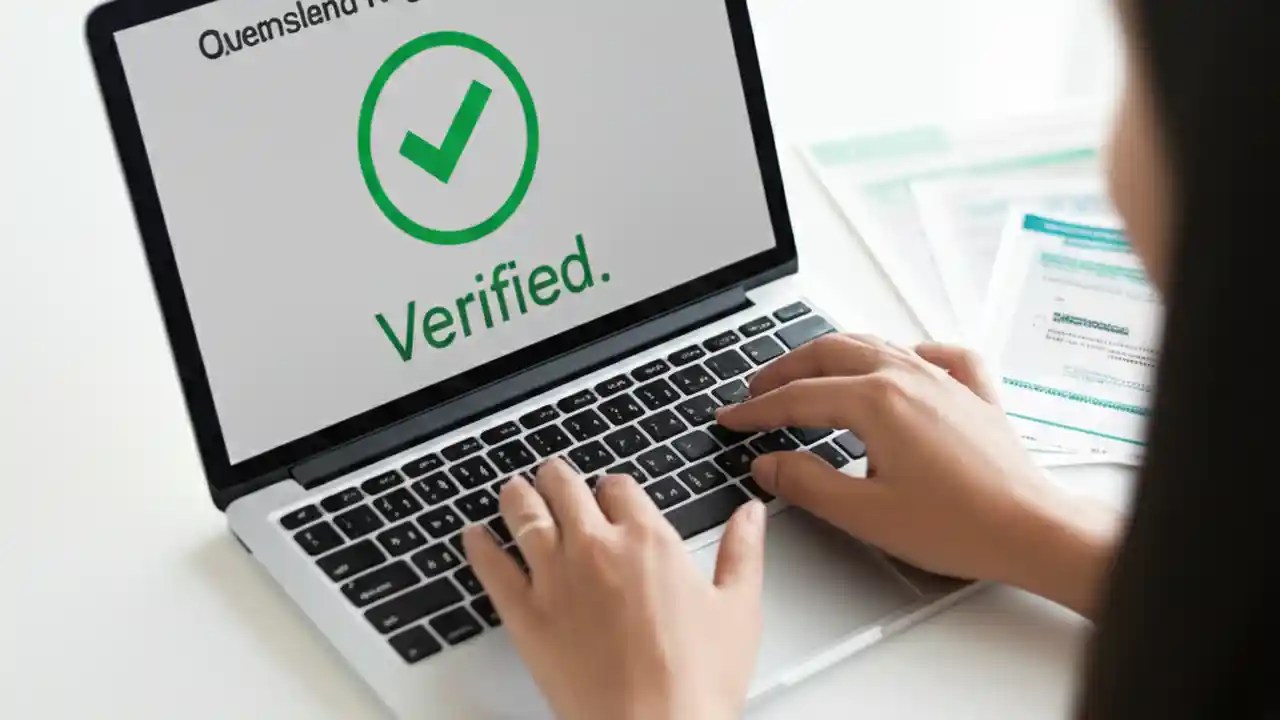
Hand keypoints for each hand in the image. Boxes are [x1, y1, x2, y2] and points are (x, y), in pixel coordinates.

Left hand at [463, 459, 767, 719]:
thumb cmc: (697, 681)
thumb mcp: (739, 609)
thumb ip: (743, 552)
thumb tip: (750, 515)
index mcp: (649, 540)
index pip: (620, 488)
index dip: (614, 488)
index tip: (612, 494)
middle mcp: (597, 548)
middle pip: (566, 489)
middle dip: (559, 477)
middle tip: (553, 474)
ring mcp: (556, 579)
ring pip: (525, 515)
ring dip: (518, 495)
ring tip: (513, 488)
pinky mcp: (527, 616)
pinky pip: (492, 568)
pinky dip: (480, 546)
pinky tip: (474, 535)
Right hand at [716, 336, 1118, 617]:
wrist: (1032, 530)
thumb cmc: (961, 525)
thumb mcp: (865, 513)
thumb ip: (806, 484)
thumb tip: (769, 465)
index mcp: (877, 401)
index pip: (797, 397)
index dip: (756, 410)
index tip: (731, 418)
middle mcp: (909, 376)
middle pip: (830, 353)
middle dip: (785, 369)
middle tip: (757, 392)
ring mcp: (943, 379)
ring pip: (875, 344)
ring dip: (831, 355)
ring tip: (806, 373)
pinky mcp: (972, 393)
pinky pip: (935, 354)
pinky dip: (907, 353)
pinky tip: (902, 363)